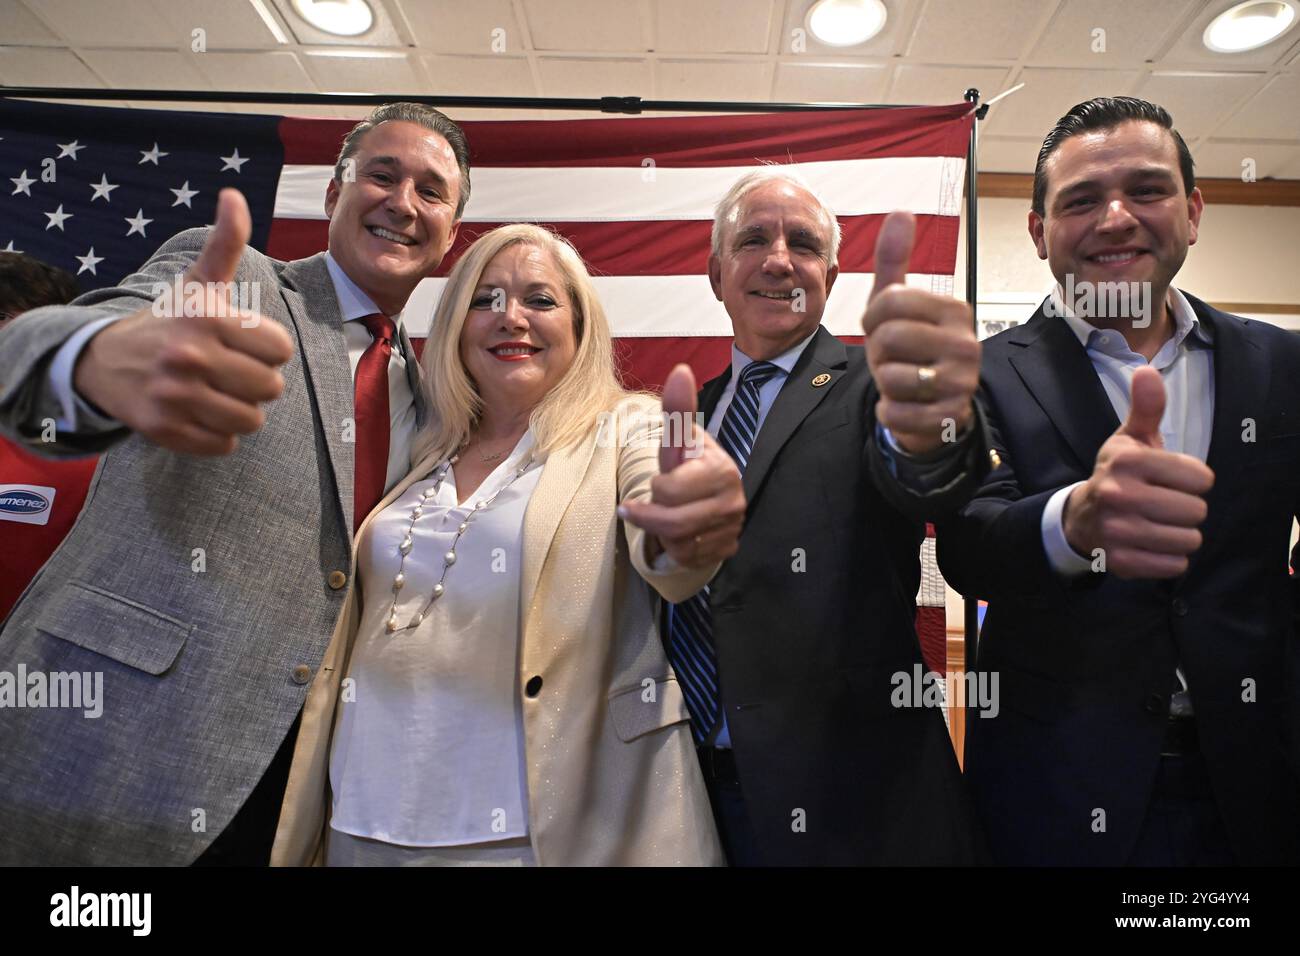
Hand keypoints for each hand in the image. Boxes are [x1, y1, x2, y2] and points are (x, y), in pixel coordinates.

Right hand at [73, 188, 294, 455]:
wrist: (105, 360)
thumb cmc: (170, 321)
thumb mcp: (198, 282)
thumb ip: (226, 242)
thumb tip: (234, 195)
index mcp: (206, 318)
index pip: (281, 350)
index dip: (268, 349)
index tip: (242, 344)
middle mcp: (188, 355)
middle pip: (271, 388)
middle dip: (258, 382)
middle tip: (229, 371)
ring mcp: (174, 396)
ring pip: (252, 420)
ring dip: (241, 410)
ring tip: (215, 392)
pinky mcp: (165, 430)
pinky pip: (225, 445)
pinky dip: (219, 435)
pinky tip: (199, 413)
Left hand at [618, 364, 745, 567]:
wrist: (705, 492)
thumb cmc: (687, 463)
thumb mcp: (678, 439)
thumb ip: (677, 409)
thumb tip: (679, 370)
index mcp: (722, 471)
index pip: (668, 491)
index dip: (656, 487)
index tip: (656, 481)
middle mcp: (734, 502)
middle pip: (673, 523)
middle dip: (655, 514)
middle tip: (651, 504)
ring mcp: (733, 529)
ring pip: (679, 543)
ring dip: (663, 531)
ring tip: (669, 514)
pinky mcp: (727, 550)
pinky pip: (688, 558)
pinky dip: (676, 547)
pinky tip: (680, 531)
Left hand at [862, 211, 979, 454]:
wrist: (934, 408)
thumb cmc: (911, 350)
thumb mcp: (899, 307)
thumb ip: (895, 262)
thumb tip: (901, 211)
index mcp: (954, 310)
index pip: (888, 301)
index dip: (872, 318)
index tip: (884, 328)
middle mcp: (967, 343)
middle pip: (887, 338)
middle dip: (879, 353)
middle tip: (894, 359)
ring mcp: (963, 382)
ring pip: (890, 377)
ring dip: (885, 384)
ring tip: (903, 382)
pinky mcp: (949, 418)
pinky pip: (894, 412)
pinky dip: (890, 412)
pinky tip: (908, 406)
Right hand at [1063, 366, 1213, 577]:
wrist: (1080, 517)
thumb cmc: (1118, 474)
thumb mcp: (1130, 439)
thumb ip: (1146, 408)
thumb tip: (1146, 370)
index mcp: (1127, 461)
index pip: (1201, 478)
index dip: (1193, 480)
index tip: (1170, 480)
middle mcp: (1119, 494)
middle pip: (1196, 510)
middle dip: (1187, 509)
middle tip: (1163, 504)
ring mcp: (1118, 530)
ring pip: (1189, 539)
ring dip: (1180, 535)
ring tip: (1158, 525)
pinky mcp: (1121, 561)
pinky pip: (1174, 565)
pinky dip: (1170, 559)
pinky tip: (1151, 545)